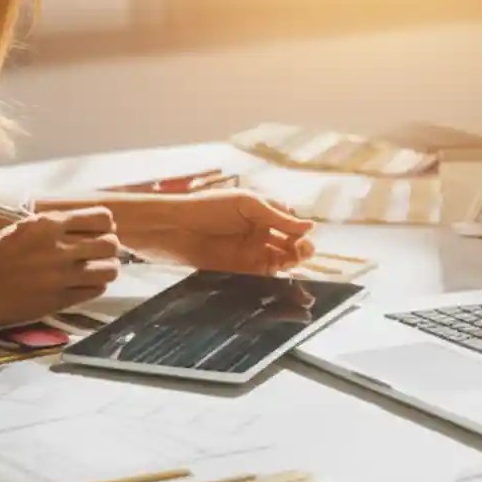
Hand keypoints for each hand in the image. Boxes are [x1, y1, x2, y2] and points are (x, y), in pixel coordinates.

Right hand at [0, 208, 120, 325]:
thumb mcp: (23, 228)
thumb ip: (55, 227)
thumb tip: (90, 227)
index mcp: (48, 224)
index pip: (101, 218)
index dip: (105, 226)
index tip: (99, 231)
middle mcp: (58, 248)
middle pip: (110, 244)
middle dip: (109, 248)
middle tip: (99, 254)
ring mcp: (60, 275)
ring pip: (109, 270)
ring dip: (107, 269)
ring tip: (95, 271)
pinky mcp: (57, 299)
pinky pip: (94, 290)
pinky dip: (95, 286)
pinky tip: (84, 285)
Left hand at [135, 190, 315, 274]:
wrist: (172, 229)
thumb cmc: (206, 207)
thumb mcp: (246, 203)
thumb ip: (277, 216)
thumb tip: (310, 226)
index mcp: (263, 212)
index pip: (291, 223)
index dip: (300, 230)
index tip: (303, 235)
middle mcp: (260, 232)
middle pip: (290, 244)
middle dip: (301, 248)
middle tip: (301, 251)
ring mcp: (251, 252)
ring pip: (281, 260)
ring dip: (292, 262)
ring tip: (292, 261)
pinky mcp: (241, 271)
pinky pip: (264, 276)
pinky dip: (276, 277)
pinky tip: (282, 275)